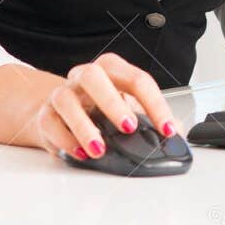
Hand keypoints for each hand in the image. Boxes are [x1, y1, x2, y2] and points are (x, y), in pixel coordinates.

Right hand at [31, 52, 177, 160]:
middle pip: (94, 76)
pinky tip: (81, 153)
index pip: (137, 79)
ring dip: (85, 126)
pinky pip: (51, 123)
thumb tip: (178, 131)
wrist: (61, 113)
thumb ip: (152, 118)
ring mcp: (63, 94)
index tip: (167, 128)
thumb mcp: (128, 108)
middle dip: (113, 102)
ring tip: (100, 149)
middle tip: (129, 127)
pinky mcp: (45, 115)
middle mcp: (85, 77)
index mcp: (112, 70)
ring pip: (66, 100)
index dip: (155, 104)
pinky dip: (66, 140)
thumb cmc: (99, 108)